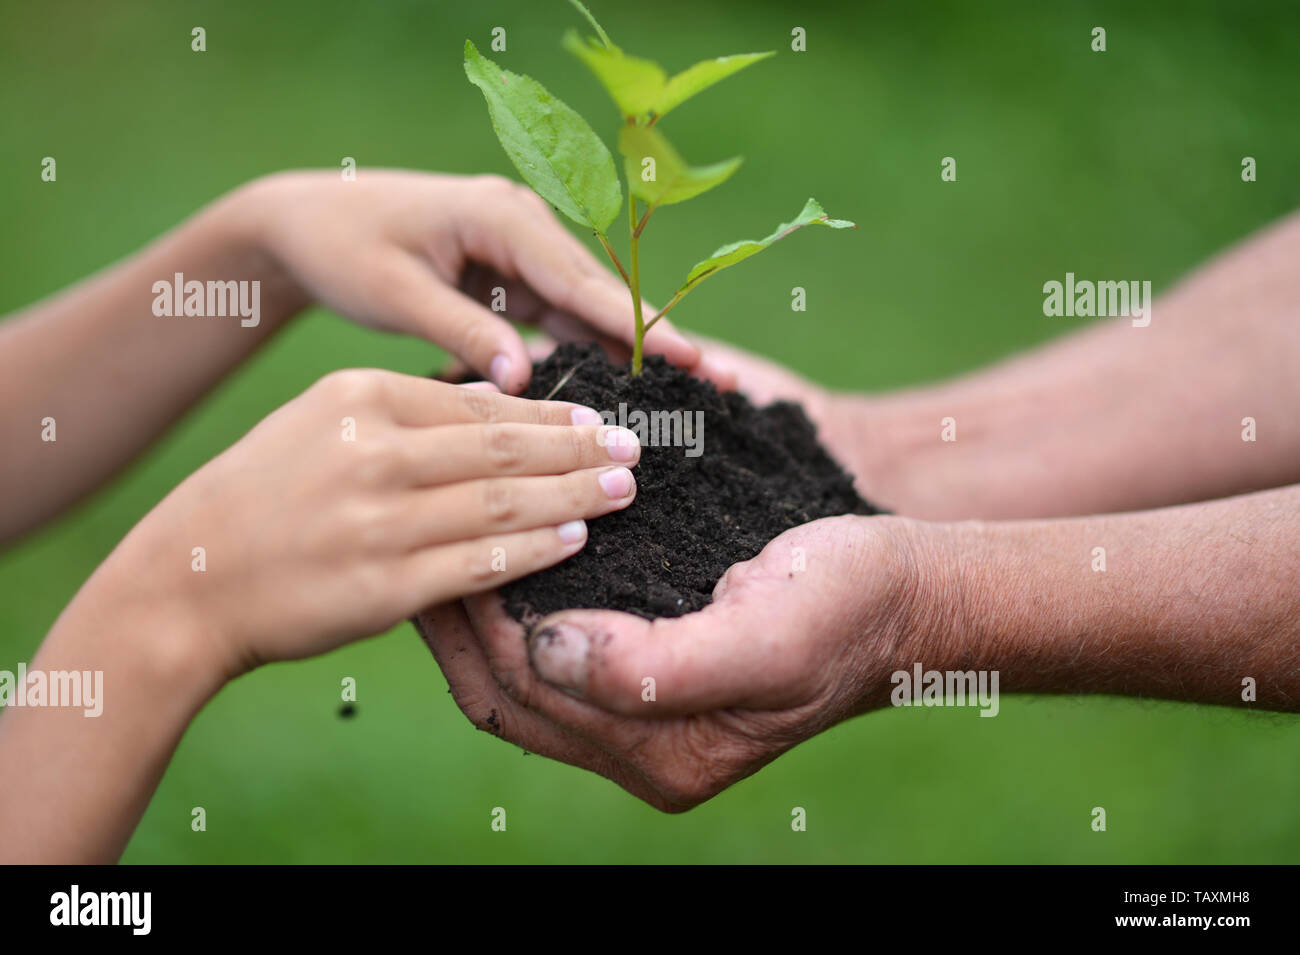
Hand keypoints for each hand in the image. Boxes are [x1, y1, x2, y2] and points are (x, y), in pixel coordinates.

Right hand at [99, 370, 642, 679]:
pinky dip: (533, 550)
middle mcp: (373, 454)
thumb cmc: (266, 493)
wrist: (191, 577)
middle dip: (578, 450)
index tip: (597, 419)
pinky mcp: (382, 586)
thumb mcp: (323, 421)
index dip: (549, 415)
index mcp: (361, 400)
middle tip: (634, 449)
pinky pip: (478, 563)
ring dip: (572, 496)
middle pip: (502, 450)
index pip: (478, 404)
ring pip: (501, 503)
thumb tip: (499, 404)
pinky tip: (575, 538)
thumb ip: (408, 410)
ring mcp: (379, 522)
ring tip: (622, 489)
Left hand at [236, 170, 709, 391]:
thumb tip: (521, 380)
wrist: (306, 222)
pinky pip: (563, 317)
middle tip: (723, 378)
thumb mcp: (395, 292)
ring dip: (638, 348)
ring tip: (698, 388)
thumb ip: (461, 332)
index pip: (582, 277)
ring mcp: (521, 251)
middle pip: (603, 291)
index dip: (639, 324)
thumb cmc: (343, 248)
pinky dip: (596, 348)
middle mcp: (523, 226)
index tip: (691, 359)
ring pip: (591, 307)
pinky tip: (634, 384)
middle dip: (662, 337)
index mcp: (500, 215)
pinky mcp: (511, 276)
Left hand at [415, 514, 929, 810]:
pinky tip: (502, 537)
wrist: (909, 588)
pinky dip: (519, 589)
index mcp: (664, 757)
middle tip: (418, 528)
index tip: (446, 542)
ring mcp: (644, 701)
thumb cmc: (850, 606)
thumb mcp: (766, 639)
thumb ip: (656, 668)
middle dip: (455, 613)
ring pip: (521, 663)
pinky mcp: (651, 655)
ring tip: (439, 528)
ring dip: (478, 600)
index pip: (526, 697)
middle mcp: (642, 741)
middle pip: (507, 687)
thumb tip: (546, 651)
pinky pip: (557, 635)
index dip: (474, 625)